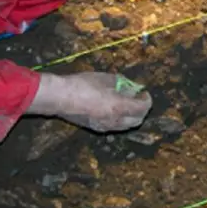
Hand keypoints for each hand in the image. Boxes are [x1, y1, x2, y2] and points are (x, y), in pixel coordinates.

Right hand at [30, 72, 152, 132]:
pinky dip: (119, 119)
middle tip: (137, 98)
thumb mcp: (106, 79)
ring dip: (131, 116)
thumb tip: (132, 88)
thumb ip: (123, 84)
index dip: (146, 100)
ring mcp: (105, 127)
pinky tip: (113, 109)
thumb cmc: (83, 84)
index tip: (143, 92)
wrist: (60, 97)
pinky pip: (114, 127)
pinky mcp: (95, 128)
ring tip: (126, 103)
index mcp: (119, 107)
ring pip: (126, 126)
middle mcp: (114, 121)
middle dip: (141, 110)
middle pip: (137, 120)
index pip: (143, 108)